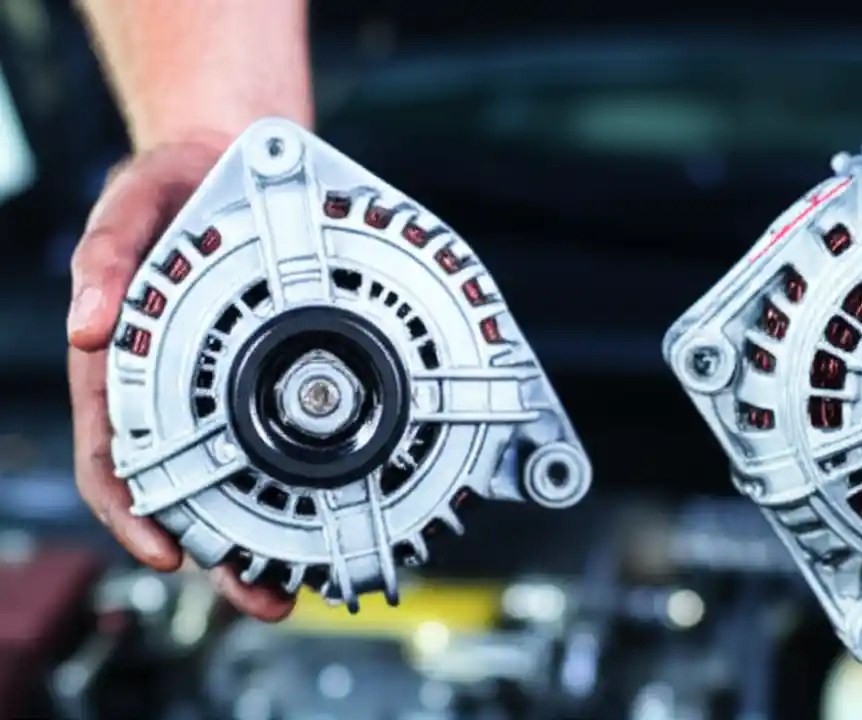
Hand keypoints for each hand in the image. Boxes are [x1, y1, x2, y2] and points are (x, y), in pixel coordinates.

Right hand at [68, 134, 295, 621]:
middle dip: (216, 551)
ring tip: (292, 583)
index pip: (117, 457)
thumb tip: (85, 323)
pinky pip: (273, 443)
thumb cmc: (171, 190)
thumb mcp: (132, 203)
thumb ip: (105, 255)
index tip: (166, 551)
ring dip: (259, 539)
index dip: (136, 512)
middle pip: (182, 493)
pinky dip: (291, 488)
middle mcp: (167, 389)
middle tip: (258, 593)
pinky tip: (318, 517)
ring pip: (233, 482)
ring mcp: (216, 389)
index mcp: (122, 362)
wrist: (228, 164)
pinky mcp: (260, 378)